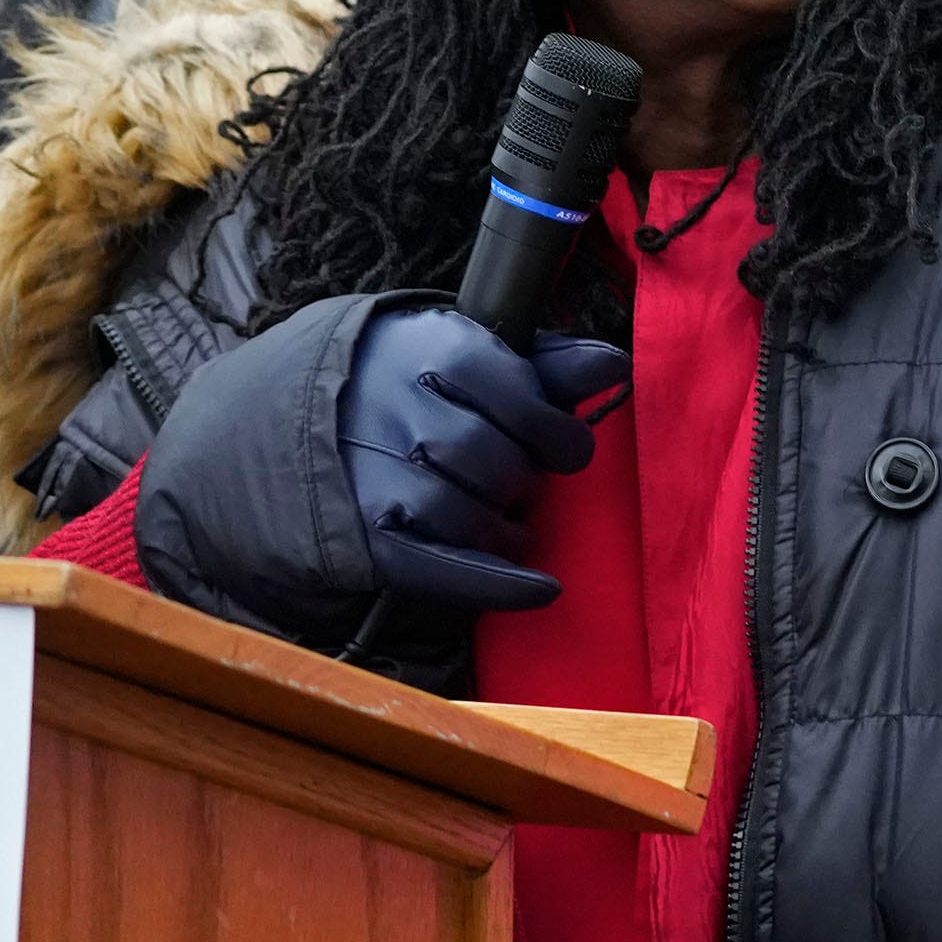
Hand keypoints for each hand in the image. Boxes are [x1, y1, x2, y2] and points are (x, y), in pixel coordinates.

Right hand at [339, 310, 627, 612]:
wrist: (328, 399)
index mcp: (443, 354)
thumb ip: (555, 363)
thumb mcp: (487, 352)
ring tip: (511, 521)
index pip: (524, 405)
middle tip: (521, 480)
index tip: (563, 447)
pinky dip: (494, 585)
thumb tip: (614, 368)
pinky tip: (541, 589)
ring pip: (470, 518)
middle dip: (525, 479)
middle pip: (498, 465)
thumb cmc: (431, 377)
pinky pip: (436, 569)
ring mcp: (379, 476)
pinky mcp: (368, 533)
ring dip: (508, 529)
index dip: (556, 435)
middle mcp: (404, 414)